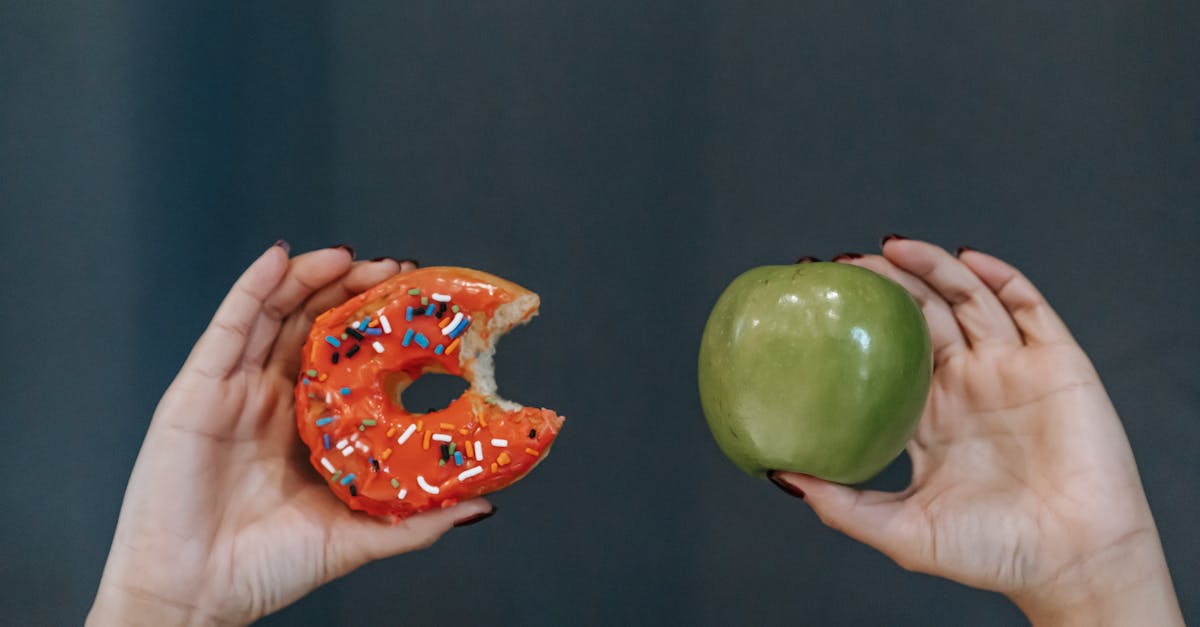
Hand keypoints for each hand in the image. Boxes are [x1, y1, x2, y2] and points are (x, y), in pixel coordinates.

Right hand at [88, 244, 492, 625]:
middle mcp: (271, 399)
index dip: (377, 326)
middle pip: (312, 324)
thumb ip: (416, 522)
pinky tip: (281, 257)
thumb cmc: (266, 569)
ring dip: (311, 276)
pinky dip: (254, 285)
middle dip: (351, 290)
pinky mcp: (198, 390)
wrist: (194, 595)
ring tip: (349, 256)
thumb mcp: (356, 537)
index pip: (346, 357)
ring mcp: (234, 390)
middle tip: (394, 269)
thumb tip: (481, 506)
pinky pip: (228, 326)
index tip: (418, 302)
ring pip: (274, 313)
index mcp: (307, 425)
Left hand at [772, 239, 1183, 625]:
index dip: (855, 323)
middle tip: (844, 263)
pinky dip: (1001, 277)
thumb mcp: (901, 531)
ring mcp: (1012, 370)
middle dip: (886, 283)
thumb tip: (778, 475)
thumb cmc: (990, 554)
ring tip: (892, 247)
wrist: (1074, 565)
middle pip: (923, 314)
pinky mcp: (1057, 364)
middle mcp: (968, 384)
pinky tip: (968, 258)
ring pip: (969, 299)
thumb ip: (842, 505)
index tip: (814, 300)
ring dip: (933, 267)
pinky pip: (1030, 307)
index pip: (884, 353)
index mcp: (930, 416)